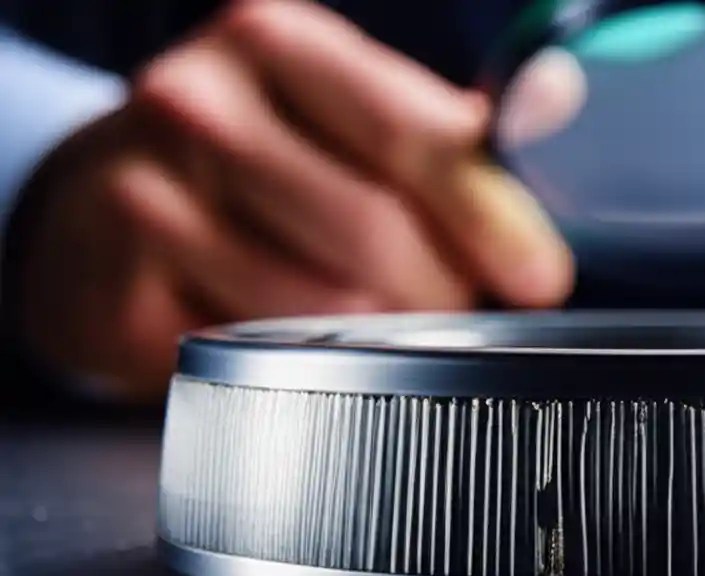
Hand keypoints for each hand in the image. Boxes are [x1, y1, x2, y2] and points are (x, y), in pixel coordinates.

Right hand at [8, 0, 573, 400]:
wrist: (104, 203)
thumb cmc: (257, 154)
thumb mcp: (346, 107)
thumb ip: (446, 122)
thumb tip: (559, 101)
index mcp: (270, 41)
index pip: (409, 133)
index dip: (488, 216)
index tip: (541, 278)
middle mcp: (195, 106)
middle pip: (373, 234)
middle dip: (441, 290)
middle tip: (454, 304)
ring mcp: (143, 203)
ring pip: (322, 310)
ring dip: (380, 334)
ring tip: (382, 317)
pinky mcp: (118, 299)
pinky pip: (258, 359)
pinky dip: (302, 364)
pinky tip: (299, 336)